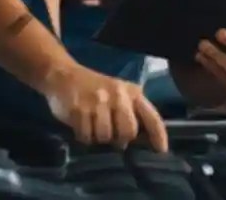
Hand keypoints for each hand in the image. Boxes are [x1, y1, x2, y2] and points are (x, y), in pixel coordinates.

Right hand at [44, 62, 167, 151]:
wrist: (64, 74)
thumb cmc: (95, 89)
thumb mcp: (119, 95)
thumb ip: (132, 113)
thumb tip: (141, 141)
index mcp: (131, 92)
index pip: (151, 116)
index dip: (158, 135)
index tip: (161, 151)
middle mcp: (118, 95)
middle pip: (128, 132)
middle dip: (120, 139)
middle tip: (111, 134)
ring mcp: (97, 101)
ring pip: (105, 137)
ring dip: (98, 138)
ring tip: (93, 127)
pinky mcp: (79, 109)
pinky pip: (86, 136)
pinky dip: (83, 136)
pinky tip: (81, 126)